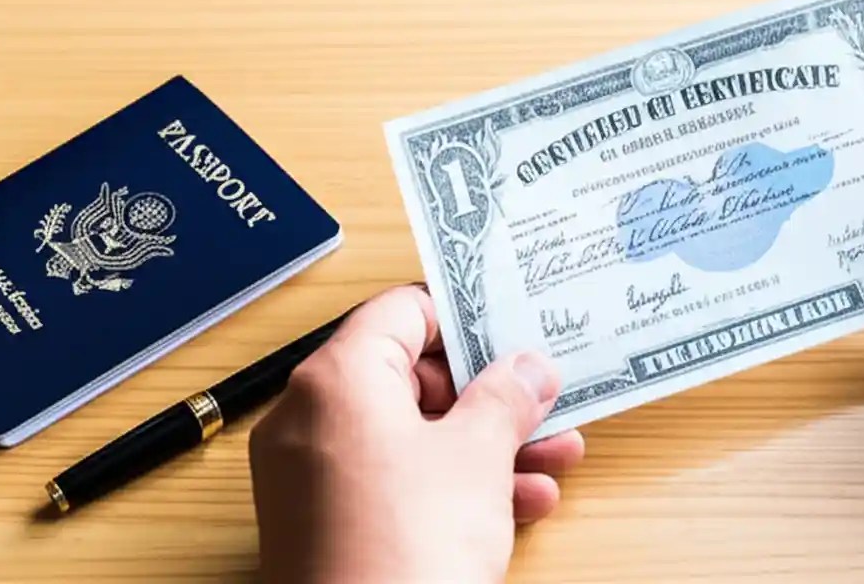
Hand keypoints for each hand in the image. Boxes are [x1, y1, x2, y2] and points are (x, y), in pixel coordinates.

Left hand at [248, 284, 584, 583]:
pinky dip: (450, 484)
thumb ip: (505, 398)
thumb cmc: (404, 551)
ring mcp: (311, 476)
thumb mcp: (478, 457)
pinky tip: (521, 504)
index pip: (400, 312)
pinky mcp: (324, 523)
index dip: (463, 319)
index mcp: (336, 379)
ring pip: (410, 437)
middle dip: (489, 396)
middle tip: (542, 403)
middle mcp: (310, 419)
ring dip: (486, 445)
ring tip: (553, 457)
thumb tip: (525, 368)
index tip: (512, 332)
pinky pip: (392, 481)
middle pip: (410, 378)